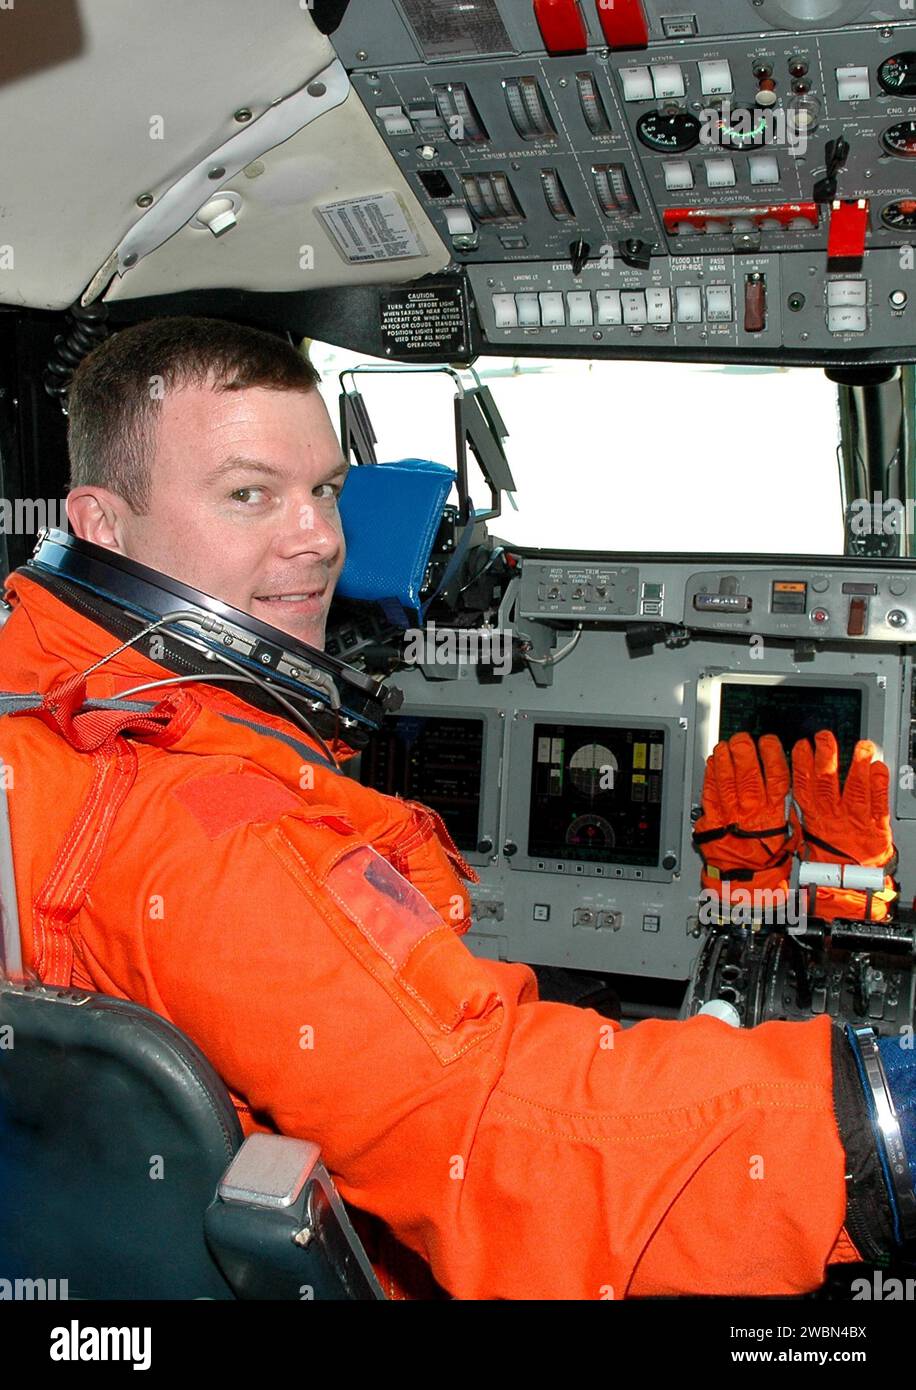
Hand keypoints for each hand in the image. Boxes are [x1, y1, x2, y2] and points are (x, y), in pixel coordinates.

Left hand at [693, 732, 796, 900]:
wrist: (745, 881)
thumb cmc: (768, 859)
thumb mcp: (787, 833)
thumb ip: (786, 809)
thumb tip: (785, 785)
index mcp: (774, 814)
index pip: (776, 777)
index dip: (772, 755)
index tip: (768, 741)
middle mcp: (752, 811)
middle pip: (748, 774)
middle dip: (745, 752)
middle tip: (742, 738)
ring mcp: (731, 815)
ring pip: (727, 780)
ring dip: (726, 759)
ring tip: (726, 745)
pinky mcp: (713, 820)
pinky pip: (710, 793)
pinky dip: (711, 775)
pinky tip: (713, 761)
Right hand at [791, 730, 896, 921]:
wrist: (851, 890)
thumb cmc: (829, 866)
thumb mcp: (807, 842)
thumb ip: (802, 818)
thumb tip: (790, 796)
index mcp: (814, 821)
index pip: (804, 788)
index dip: (801, 766)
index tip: (800, 746)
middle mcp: (833, 819)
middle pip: (828, 784)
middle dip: (826, 758)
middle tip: (824, 738)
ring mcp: (856, 823)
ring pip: (855, 791)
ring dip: (857, 766)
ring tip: (861, 746)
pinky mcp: (877, 829)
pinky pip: (879, 805)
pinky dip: (880, 786)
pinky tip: (880, 768)